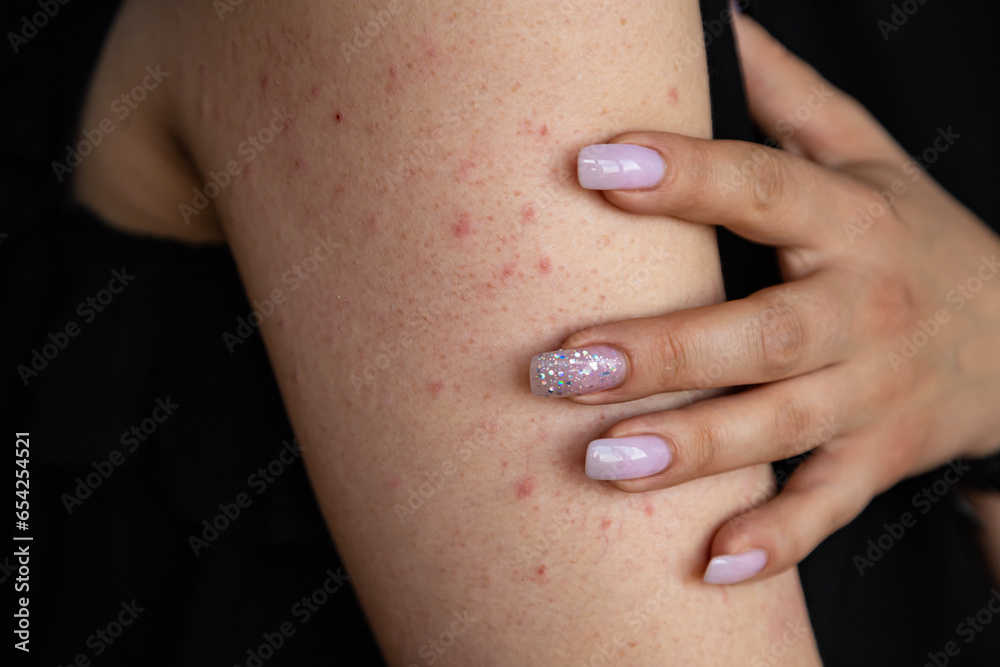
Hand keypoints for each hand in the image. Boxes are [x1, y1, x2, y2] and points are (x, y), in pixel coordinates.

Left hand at [531, 12, 999, 584]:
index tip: (594, 166)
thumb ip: (791, 99)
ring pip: (779, 425)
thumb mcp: (870, 158)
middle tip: (562, 363)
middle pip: (759, 332)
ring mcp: (870, 395)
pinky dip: (775, 538)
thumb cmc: (914, 241)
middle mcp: (860, 311)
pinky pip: (826, 505)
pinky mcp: (876, 459)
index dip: (683, 176)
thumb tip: (721, 20)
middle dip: (663, 351)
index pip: (761, 188)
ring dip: (694, 448)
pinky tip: (711, 561)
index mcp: (849, 221)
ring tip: (601, 461)